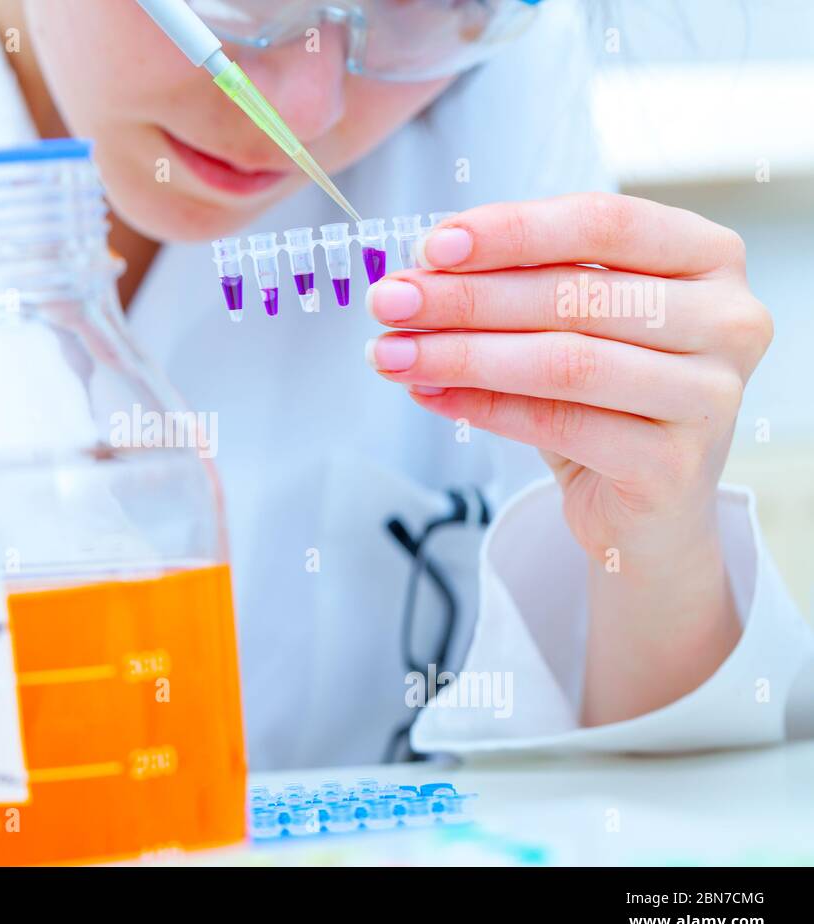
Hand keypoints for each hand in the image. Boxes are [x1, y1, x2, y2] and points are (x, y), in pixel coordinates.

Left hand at [364, 192, 771, 722]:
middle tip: (389, 302)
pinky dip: (482, 408)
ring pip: (564, 362)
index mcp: (707, 258)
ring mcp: (710, 395)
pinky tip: (430, 395)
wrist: (646, 507)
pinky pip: (559, 425)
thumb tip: (421, 272)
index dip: (512, 229)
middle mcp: (729, 319)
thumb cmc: (608, 396)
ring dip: (462, 355)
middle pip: (576, 294)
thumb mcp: (572, 323)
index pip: (604, 222)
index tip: (431, 246)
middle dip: (465, 297)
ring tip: (392, 353)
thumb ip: (519, 284)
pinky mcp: (675, 465)